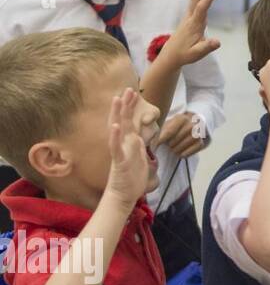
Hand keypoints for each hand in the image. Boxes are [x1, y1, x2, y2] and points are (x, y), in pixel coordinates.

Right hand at [104, 88, 150, 209]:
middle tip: (128, 89)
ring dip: (118, 114)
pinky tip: (115, 127)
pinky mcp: (119, 161)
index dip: (130, 107)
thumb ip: (138, 146)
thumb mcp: (139, 157)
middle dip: (126, 105)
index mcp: (129, 143)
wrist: (124, 195)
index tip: (133, 92)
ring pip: (118, 130)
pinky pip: (116, 148)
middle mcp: (123, 144)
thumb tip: (140, 137)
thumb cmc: (131, 177)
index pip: (129, 121)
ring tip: (117, 100)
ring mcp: (120, 151)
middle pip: (123, 120)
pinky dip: (115, 138)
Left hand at [157, 111, 206, 158]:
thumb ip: (159, 131)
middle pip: (173, 141)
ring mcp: (198, 134)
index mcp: (182, 118)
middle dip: (168, 144)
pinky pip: (185, 154)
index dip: (160, 140)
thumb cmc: (175, 127)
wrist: (192, 126)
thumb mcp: (167, 124)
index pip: (169, 132)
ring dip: (174, 150)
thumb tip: (151, 142)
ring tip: (174, 146)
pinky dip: (181, 154)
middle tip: (169, 142)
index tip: (153, 145)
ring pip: (179, 149)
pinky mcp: (200, 144)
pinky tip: (181, 149)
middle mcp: (192, 125)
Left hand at [158, 0, 220, 67]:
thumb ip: (207, 47)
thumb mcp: (196, 54)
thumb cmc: (185, 54)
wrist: (171, 55)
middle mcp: (190, 18)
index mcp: (193, 26)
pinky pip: (195, 2)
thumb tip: (218, 42)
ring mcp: (189, 17)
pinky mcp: (190, 18)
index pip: (201, 10)